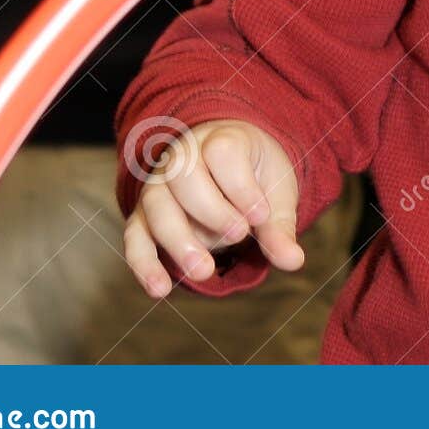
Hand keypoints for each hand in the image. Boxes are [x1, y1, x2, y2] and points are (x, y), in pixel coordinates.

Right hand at [121, 118, 302, 298]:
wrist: (228, 167)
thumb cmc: (255, 176)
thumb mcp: (276, 193)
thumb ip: (279, 226)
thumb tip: (294, 261)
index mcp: (222, 138)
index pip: (222, 151)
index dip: (240, 186)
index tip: (260, 216)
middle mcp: (184, 155)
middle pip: (183, 175)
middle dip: (211, 211)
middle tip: (238, 237)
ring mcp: (158, 184)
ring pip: (156, 204)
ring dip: (178, 240)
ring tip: (204, 272)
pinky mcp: (144, 215)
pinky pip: (135, 235)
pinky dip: (144, 263)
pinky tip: (160, 290)